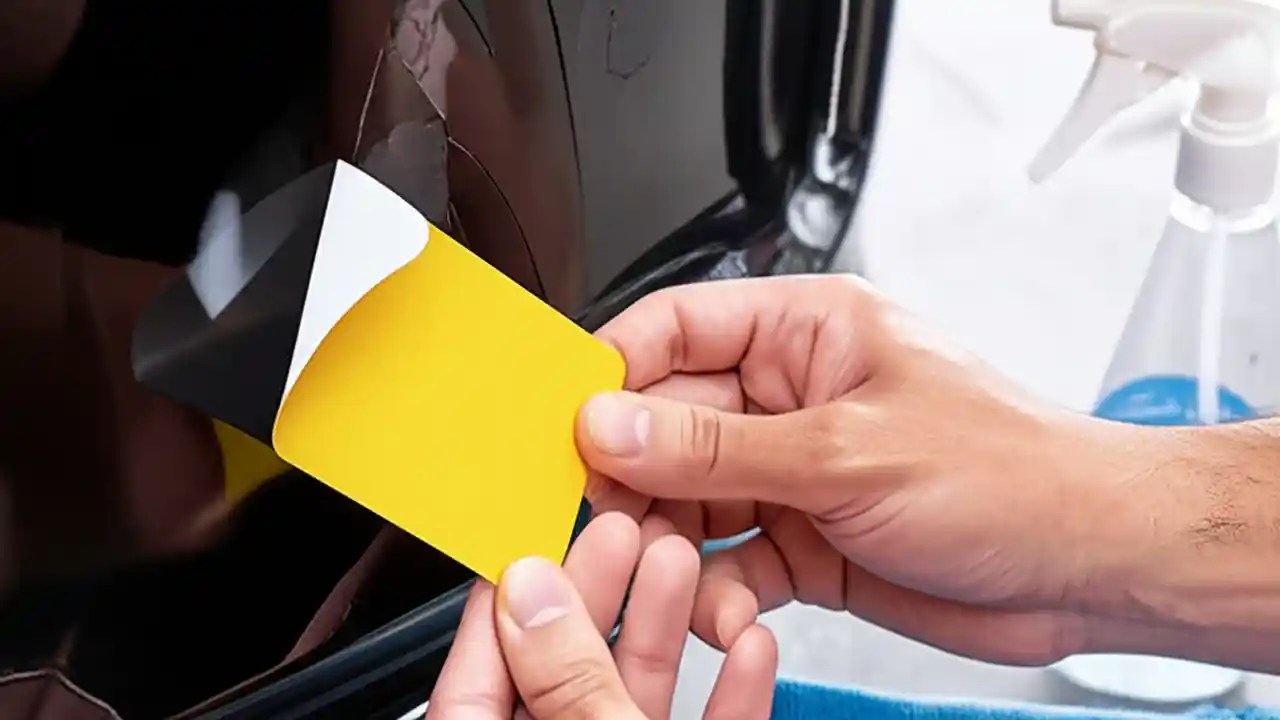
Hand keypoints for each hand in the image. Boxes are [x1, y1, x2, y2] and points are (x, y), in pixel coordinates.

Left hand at [427, 512, 777, 718]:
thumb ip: (567, 683)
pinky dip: (731, 693)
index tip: (531, 539)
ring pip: (636, 693)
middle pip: (567, 670)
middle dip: (601, 593)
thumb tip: (533, 596)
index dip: (502, 606)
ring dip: (667, 626)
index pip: (474, 684)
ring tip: (681, 558)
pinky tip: (749, 642)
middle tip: (624, 526)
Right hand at [577, 275, 1170, 664]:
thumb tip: (612, 423)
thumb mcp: (846, 453)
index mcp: (807, 334)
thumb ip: (717, 445)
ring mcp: (794, 472)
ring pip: (688, 498)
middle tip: (603, 513)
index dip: (613, 368)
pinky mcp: (804, 541)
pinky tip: (726, 610)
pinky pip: (727, 561)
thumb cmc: (1010, 473)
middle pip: (669, 420)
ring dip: (669, 542)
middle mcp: (792, 397)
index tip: (564, 417)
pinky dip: (715, 591)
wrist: (1087, 565)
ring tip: (662, 573)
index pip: (677, 327)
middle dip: (632, 471)